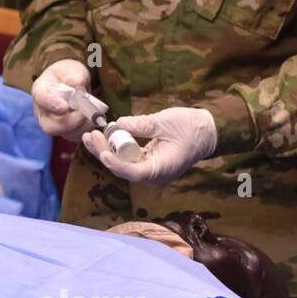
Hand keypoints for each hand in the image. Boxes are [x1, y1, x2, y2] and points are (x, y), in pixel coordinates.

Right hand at [30, 59, 94, 139]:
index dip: (52, 104)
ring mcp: (53, 124)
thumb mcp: (70, 68)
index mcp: (40, 90)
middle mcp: (43, 111)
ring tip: (94, 113)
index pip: (41, 98)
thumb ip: (73, 75)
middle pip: (49, 126)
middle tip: (84, 113)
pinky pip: (76, 136)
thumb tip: (76, 83)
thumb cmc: (68, 74)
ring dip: (82, 125)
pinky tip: (94, 118)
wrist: (71, 83)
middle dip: (69, 122)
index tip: (65, 107)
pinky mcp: (66, 131)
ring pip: (65, 133)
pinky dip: (87, 129)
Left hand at [83, 106, 216, 185]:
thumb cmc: (190, 128)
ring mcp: (149, 169)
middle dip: (104, 152)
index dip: (117, 165)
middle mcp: (153, 175)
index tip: (104, 153)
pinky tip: (101, 137)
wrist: (207, 132)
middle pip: (123, 169)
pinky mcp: (146, 162)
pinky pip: (126, 158)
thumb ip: (141, 125)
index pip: (135, 172)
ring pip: (122, 164)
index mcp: (162, 169)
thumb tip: (118, 124)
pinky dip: (114, 148)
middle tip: (90, 136)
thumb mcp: (165, 122)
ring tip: (89, 136)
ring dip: (105, 150)